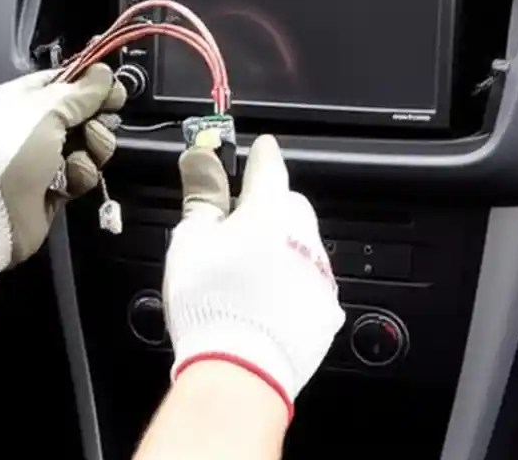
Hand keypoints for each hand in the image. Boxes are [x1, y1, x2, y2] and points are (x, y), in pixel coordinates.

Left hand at [0, 64, 125, 285]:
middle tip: (106, 118)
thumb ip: (79, 92)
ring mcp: (40, 160)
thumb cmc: (5, 154)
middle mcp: (26, 128)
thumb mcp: (43, 112)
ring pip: (85, 144)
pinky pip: (80, 174)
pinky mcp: (53, 189)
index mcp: (14, 100)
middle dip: (95, 117)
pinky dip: (80, 174)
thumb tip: (104, 73)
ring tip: (79, 155)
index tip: (114, 87)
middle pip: (78, 113)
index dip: (88, 83)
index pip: (58, 82)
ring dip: (92, 147)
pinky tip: (70, 178)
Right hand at [163, 135, 344, 419]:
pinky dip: (291, 286)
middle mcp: (304, 234)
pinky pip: (309, 284)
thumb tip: (200, 158)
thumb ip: (201, 195)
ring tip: (246, 277)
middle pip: (288, 207)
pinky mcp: (326, 309)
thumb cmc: (211, 300)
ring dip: (280, 250)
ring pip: (301, 245)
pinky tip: (265, 304)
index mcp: (270, 209)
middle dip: (267, 212)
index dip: (260, 155)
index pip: (269, 165)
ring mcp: (320, 273)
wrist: (241, 370)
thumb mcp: (191, 240)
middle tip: (235, 233)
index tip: (259, 148)